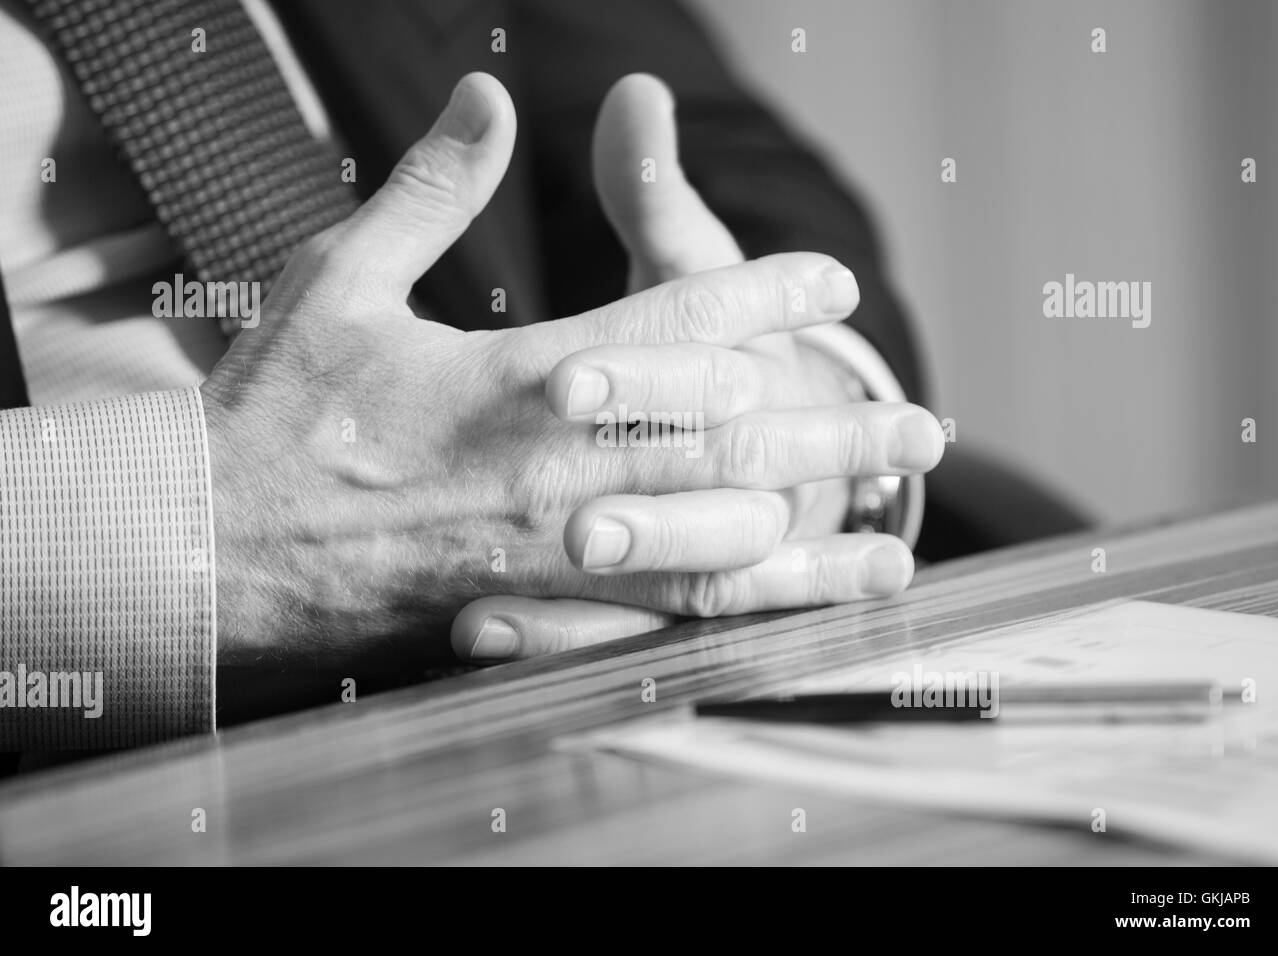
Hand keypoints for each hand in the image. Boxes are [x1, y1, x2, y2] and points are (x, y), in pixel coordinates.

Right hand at [201, 73, 937, 682]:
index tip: (829, 278)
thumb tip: (493, 99)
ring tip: (901, 506)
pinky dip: (760, 604)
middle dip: (832, 425)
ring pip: (723, 532)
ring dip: (822, 514)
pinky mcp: (542, 611)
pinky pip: (673, 613)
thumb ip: (429, 192)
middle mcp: (556, 465)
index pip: (674, 320)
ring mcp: (556, 550)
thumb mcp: (338, 278)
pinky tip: (821, 599)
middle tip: (922, 425)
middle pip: (731, 440)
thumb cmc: (276, 416)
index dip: (763, 292)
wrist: (216, 552)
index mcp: (516, 372)